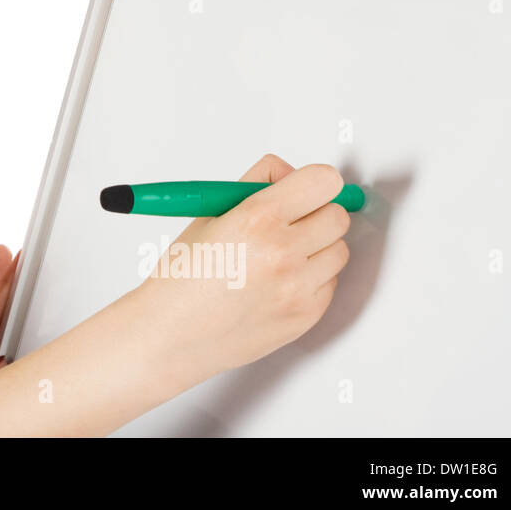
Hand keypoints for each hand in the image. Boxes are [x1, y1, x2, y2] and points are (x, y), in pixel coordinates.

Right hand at [132, 153, 351, 380]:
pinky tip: (278, 281)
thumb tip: (290, 175)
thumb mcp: (208, 215)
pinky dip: (312, 278)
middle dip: (317, 213)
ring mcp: (298, 287)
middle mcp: (283, 252)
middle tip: (291, 221)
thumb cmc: (182, 276)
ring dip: (318, 247)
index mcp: (257, 219)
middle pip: (338, 215)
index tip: (308, 188)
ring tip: (280, 255)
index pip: (324, 182)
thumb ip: (254, 184)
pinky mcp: (307, 315)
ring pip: (339, 250)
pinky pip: (330, 282)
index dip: (315, 182)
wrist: (171, 334)